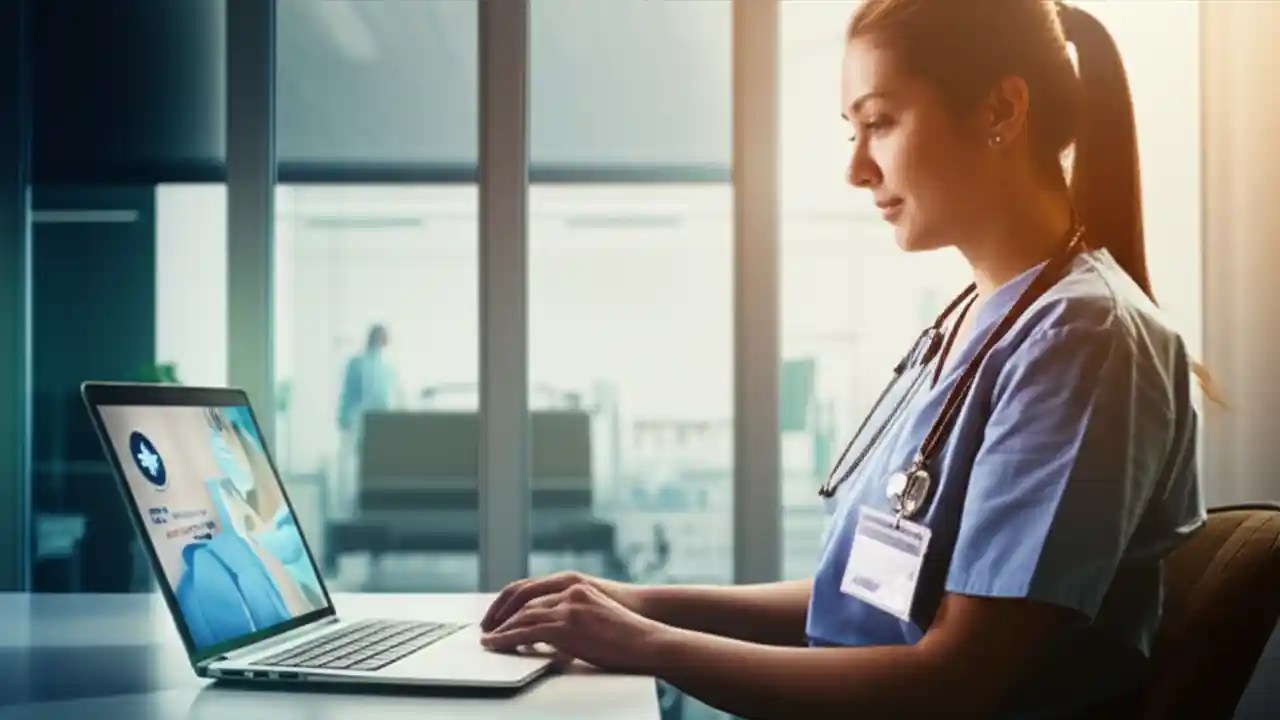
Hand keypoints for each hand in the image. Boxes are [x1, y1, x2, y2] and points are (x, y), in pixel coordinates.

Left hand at [480, 582, 670, 673]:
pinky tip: (498, 645)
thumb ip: (573, 614)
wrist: (648, 638)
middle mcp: (569, 589)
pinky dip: (508, 638)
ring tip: (488, 640)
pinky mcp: (568, 624)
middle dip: (501, 615)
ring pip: (523, 615)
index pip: (531, 588)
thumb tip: (552, 632)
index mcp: (574, 583)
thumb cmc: (627, 631)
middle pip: (522, 598)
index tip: (497, 615)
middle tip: (486, 629)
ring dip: (501, 629)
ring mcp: (569, 605)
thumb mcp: (596, 613)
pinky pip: (528, 631)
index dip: (509, 602)